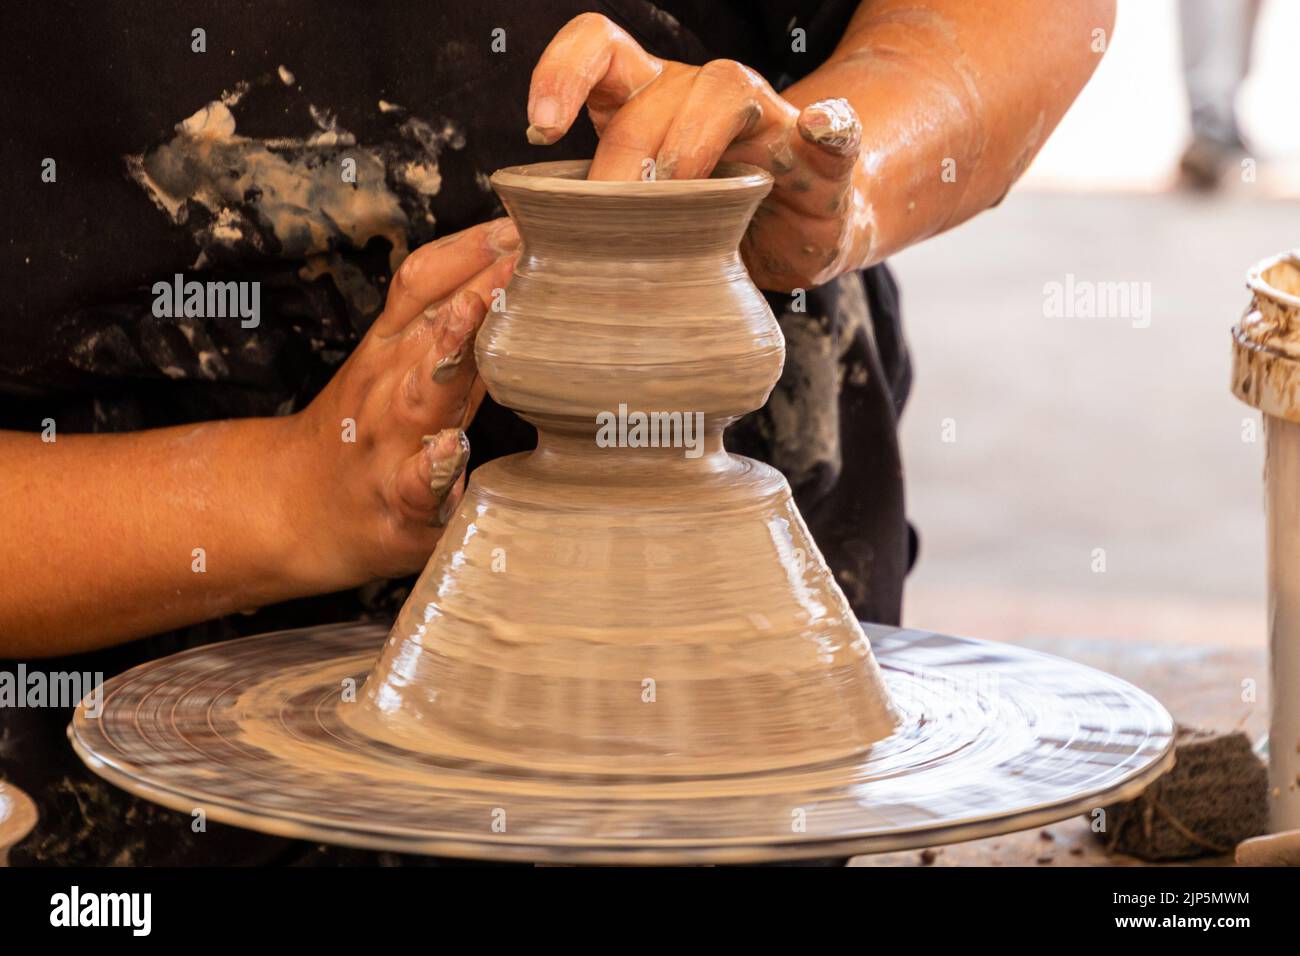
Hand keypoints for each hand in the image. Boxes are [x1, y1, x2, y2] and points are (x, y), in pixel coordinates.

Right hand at [284, 218, 518, 587]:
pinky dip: (431, 469)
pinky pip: (413, 485)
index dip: (471, 249)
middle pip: (431, 327)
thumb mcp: (401, 369)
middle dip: (476, 288)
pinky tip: (451, 450)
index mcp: (394, 349)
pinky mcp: (395, 506)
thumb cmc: (369, 433)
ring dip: (448, 354)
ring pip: (420, 395)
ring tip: (475, 316)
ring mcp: (390, 444)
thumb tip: (521, 274)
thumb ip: (457, 329)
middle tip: (519, 255)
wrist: (289, 510)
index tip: (523, 221)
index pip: (425, 283)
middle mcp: (389, 387)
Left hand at [526, 13, 866, 290]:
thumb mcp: (635, 229)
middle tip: (614, 223)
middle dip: (625, 161)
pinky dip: (831, 126)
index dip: (562, 73)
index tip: (541, 130)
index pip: (596, 52)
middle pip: (652, 96)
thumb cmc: (702, 234)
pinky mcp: (823, 153)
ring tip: (683, 202)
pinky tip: (820, 131)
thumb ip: (583, 225)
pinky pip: (835, 127)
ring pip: (726, 91)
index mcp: (645, 102)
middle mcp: (698, 94)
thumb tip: (509, 248)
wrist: (798, 234)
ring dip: (693, 145)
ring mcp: (765, 117)